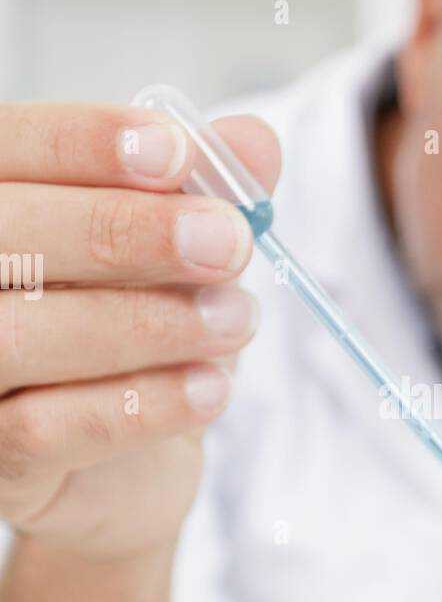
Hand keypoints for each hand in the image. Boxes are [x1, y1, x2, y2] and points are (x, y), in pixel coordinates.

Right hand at [0, 103, 279, 556]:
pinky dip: (139, 405)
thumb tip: (257, 141)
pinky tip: (211, 389)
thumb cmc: (145, 330)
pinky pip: (44, 428)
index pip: (13, 145)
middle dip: (127, 232)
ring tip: (236, 321)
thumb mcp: (188, 254)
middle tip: (229, 244)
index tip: (177, 155)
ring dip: (144, 324)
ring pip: (21, 334)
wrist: (136, 460)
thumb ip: (213, 193)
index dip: (85, 144)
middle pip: (9, 233)